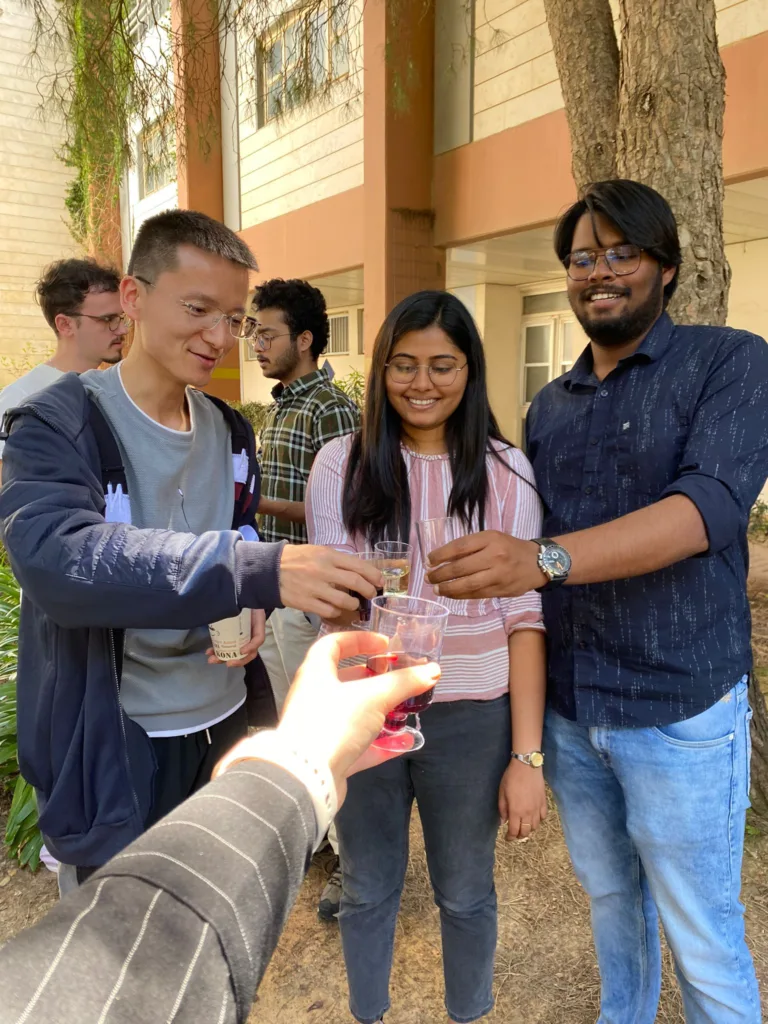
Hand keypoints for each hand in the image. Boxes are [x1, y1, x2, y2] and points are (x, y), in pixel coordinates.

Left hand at [206, 609, 265, 667]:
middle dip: (234, 660)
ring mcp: (239, 638)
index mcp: (257, 628)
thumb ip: (252, 609)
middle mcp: (249, 636)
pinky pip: (224, 646)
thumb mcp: (255, 606)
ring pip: (232, 652)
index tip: (242, 651)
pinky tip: (209, 651)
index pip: (257, 641)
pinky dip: (217, 650)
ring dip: (222, 658)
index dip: (251, 648)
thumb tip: (244, 620)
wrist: (245, 598)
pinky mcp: (229, 636)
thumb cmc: (251, 605)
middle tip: (226, 663)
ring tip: (211, 659)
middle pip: (244, 653)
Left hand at [277, 631, 438, 803]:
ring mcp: (321, 728)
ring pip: (354, 713)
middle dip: (374, 679)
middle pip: (345, 680)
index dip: (359, 640)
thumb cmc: (334, 723)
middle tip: (398, 678)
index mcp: (316, 674)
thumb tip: (433, 670)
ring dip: (380, 711)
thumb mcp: (374, 697)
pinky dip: (381, 742)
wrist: (307, 780)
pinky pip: (358, 744)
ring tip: (405, 708)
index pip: (333, 645)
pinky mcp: (329, 756)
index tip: (384, 645)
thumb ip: (404, 683)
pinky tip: (404, 742)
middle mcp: (314, 698)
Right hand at [279, 544, 381, 618]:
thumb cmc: (297, 559)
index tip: (380, 581)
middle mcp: (323, 571)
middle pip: (355, 583)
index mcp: (328, 555)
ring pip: (344, 601)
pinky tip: (337, 608)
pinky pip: (330, 611)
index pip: (358, 565)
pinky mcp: (306, 603)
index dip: (373, 575)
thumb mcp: (318, 552)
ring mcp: (315, 588)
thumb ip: (338, 561)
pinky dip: (337, 612)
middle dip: (368, 591)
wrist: (269, 570)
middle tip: (371, 595)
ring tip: (354, 603)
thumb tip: (361, 572)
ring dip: (354, 604)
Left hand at [427, 531, 543, 598]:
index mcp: (490, 539)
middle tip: (428, 578)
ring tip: (436, 589)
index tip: (429, 560)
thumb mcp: (492, 538)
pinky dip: (461, 595)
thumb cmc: (510, 548)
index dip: (441, 555)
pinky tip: (451, 594)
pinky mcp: (501, 590)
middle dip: (440, 574)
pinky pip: (476, 594)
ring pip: (467, 584)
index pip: (459, 547)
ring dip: (448, 588)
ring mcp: (498, 575)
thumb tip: (442, 558)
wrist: (538, 563)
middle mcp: (494, 556)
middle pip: (461, 567)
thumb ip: (471, 546)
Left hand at [498, 759, 547, 840]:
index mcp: (515, 811)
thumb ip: (502, 809)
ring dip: (529, 829)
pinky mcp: (544, 803)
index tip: (507, 838)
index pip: (514, 831)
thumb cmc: (511, 778)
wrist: (527, 766)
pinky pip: (543, 817)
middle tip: (515, 834)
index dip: (510, 837)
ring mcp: (537, 809)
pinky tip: (534, 817)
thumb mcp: (502, 793)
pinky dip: (538, 821)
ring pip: (535, 826)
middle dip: (519, 835)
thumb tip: (502, 822)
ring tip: (523, 826)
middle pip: (525, 832)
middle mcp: (528, 813)